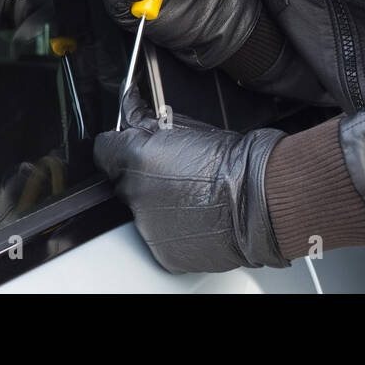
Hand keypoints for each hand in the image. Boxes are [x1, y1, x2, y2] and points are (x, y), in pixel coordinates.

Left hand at [93, 86, 288, 273]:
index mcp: (138, 158)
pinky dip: (169, 227)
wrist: (261, 200)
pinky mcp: (162, 252)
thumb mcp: (187, 127)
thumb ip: (149, 123)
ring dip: (155, 202)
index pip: (104, 148)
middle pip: (121, 181)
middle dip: (139, 174)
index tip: (128, 142)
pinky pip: (156, 235)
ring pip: (138, 211)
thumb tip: (132, 112)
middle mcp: (135, 194)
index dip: (119, 143)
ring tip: (188, 194)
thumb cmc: (233, 161)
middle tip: (172, 170)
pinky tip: (192, 214)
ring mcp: (147, 226)